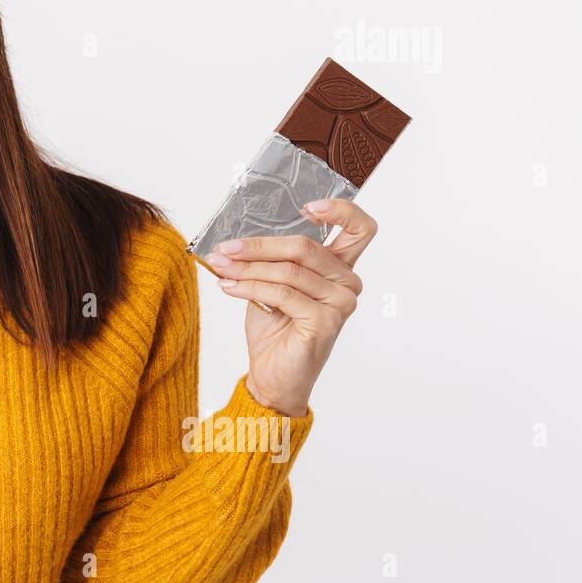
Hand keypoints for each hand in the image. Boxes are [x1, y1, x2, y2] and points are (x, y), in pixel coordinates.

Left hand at [202, 198, 378, 416]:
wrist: (274, 377)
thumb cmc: (275, 330)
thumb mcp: (270, 285)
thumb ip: (269, 261)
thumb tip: (235, 240)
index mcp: (339, 268)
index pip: (360, 229)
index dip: (340, 211)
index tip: (307, 206)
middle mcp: (348, 283)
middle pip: (305, 247)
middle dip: (258, 246)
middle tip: (226, 248)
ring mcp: (340, 303)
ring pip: (288, 270)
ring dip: (247, 266)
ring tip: (221, 267)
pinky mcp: (325, 321)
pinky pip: (282, 293)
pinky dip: (249, 286)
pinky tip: (228, 287)